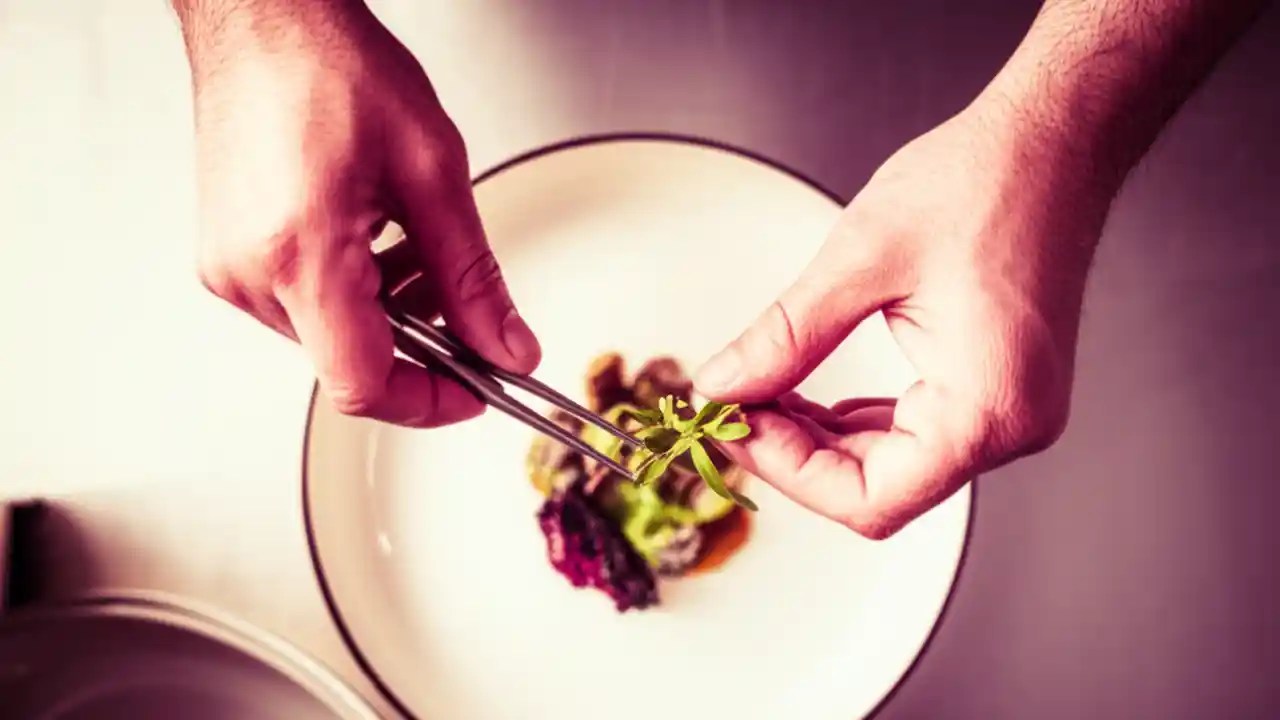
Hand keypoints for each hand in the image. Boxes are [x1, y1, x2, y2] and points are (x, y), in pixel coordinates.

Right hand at [180, 2, 538, 425]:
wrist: (261, 18)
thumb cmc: (330, 66)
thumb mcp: (431, 172)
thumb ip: (473, 276)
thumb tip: (507, 348)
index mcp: (300, 255)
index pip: (363, 384)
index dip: (429, 402)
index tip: (477, 389)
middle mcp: (250, 274)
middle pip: (351, 362)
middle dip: (423, 345)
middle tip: (466, 301)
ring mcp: (231, 268)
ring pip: (330, 336)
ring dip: (392, 313)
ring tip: (422, 247)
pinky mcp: (227, 255)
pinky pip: (302, 304)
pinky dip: (355, 291)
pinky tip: (381, 240)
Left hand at [694, 99, 1114, 538]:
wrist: (1054, 142)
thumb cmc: (983, 183)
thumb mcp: (861, 259)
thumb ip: (785, 337)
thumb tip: (722, 387)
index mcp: (987, 409)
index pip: (871, 499)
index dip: (787, 472)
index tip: (730, 424)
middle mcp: (1009, 427)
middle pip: (879, 490)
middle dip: (792, 454)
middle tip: (728, 407)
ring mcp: (1006, 412)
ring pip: (890, 466)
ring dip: (817, 440)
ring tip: (754, 395)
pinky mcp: (992, 389)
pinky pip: (910, 432)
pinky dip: (850, 422)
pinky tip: (803, 393)